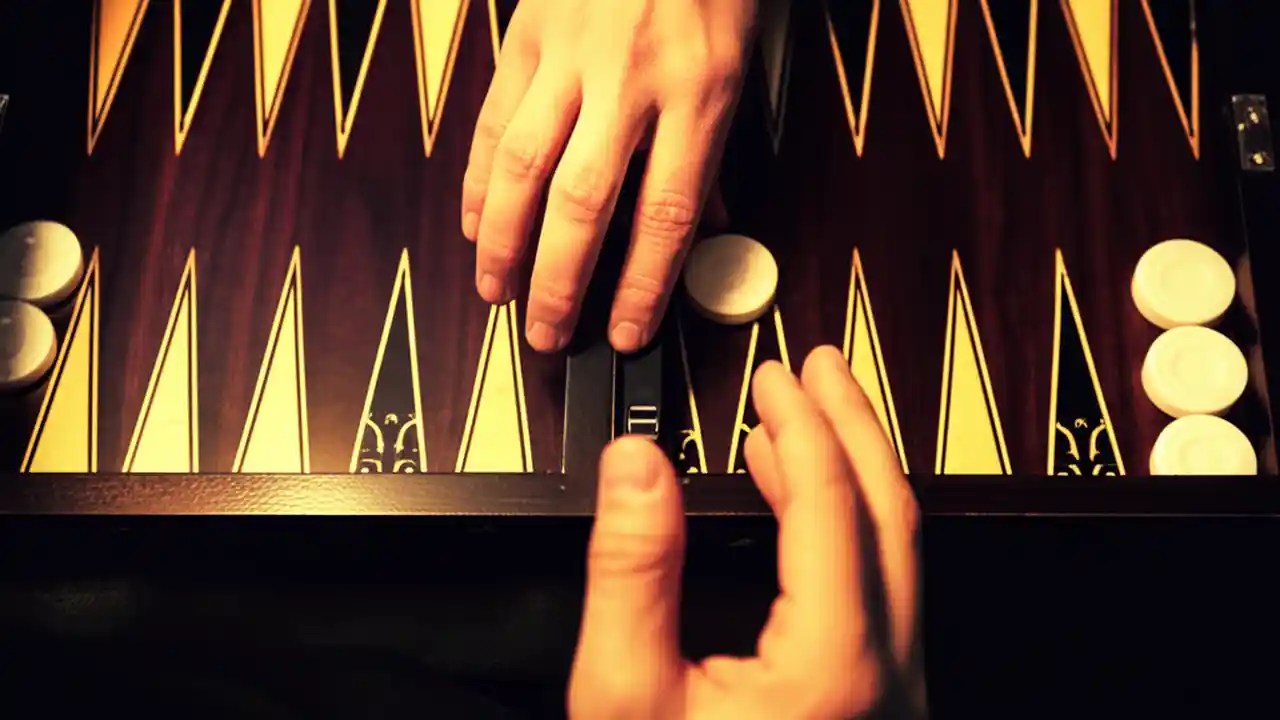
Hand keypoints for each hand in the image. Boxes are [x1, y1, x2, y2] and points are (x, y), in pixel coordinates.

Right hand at [461, 0, 754, 352]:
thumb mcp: (739, 58)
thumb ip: (714, 148)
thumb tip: (701, 226)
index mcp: (697, 91)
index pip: (666, 212)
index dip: (640, 285)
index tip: (623, 333)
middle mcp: (629, 80)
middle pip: (583, 202)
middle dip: (559, 280)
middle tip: (548, 333)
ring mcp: (569, 56)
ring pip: (523, 165)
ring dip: (502, 239)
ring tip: (495, 291)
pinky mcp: (526, 36)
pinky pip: (494, 119)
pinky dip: (476, 177)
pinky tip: (471, 220)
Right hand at [568, 346, 925, 718]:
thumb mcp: (625, 694)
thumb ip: (632, 573)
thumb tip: (635, 466)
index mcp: (833, 662)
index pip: (831, 503)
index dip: (802, 424)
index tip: (775, 379)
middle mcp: (888, 672)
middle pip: (888, 511)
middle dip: (851, 425)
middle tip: (821, 368)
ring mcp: (898, 690)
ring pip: (896, 548)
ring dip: (855, 469)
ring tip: (812, 418)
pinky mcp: (884, 703)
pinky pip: (884, 585)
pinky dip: (850, 523)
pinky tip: (807, 506)